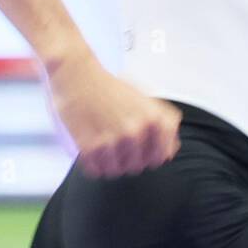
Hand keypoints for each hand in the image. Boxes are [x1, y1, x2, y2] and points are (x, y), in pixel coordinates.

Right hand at [47, 54, 181, 177]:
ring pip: (117, 171)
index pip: (161, 157)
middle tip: (116, 139)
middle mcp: (137, 132)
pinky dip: (92, 163)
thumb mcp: (146, 100)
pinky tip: (91, 144)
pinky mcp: (90, 147)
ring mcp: (114, 141)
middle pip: (138, 166)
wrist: (78, 75)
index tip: (140, 145)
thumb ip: (164, 124)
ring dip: (109, 162)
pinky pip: (96, 171)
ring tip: (103, 141)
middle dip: (128, 158)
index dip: (150, 153)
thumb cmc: (111, 87)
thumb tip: (170, 153)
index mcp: (154, 120)